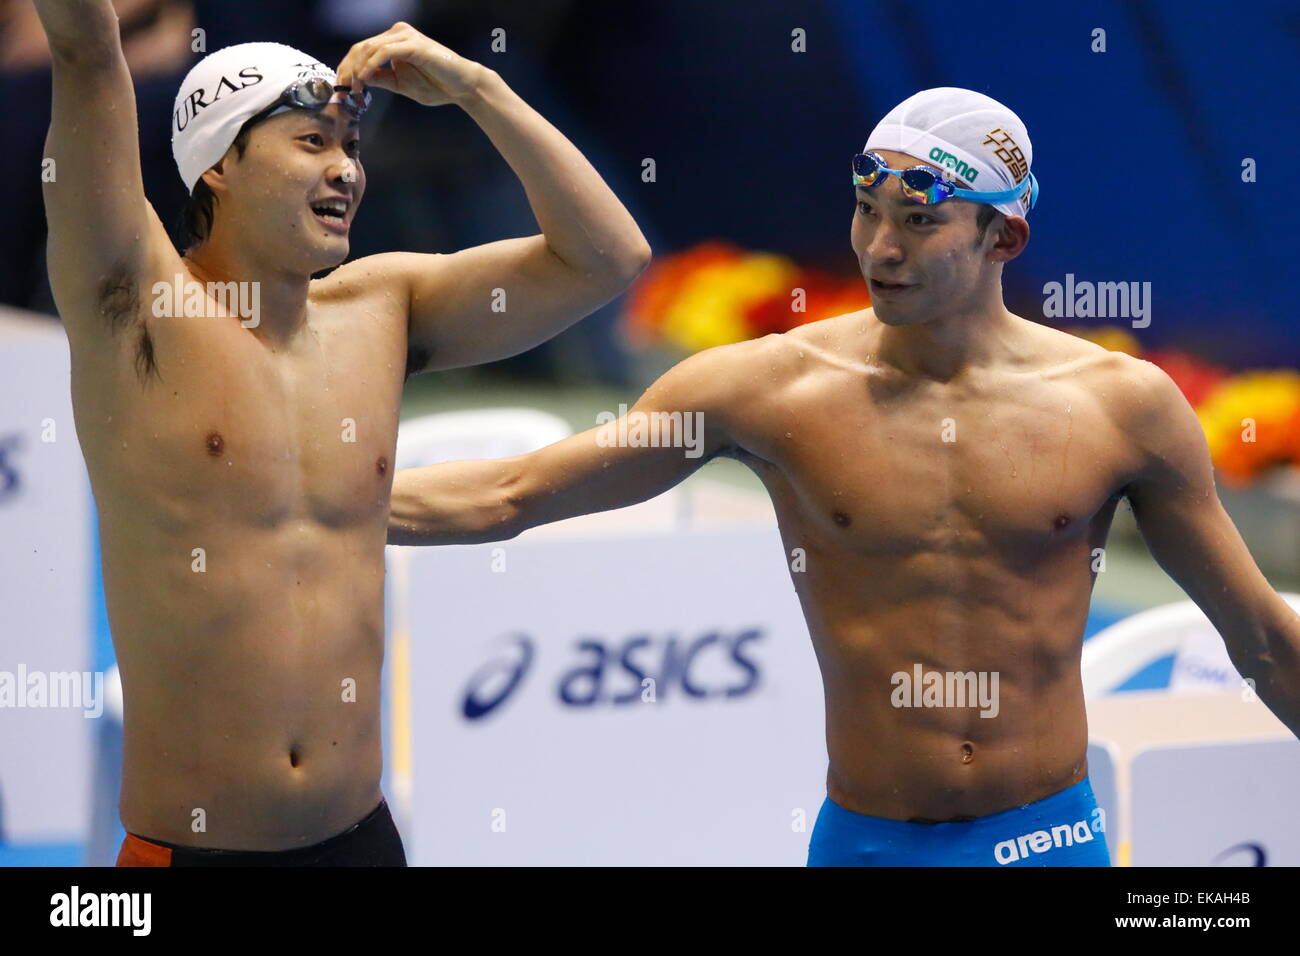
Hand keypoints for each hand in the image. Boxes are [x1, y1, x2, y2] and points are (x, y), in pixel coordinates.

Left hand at [335, 22, 487, 107]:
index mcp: (393, 41)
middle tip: (341, 90)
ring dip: (356, 69)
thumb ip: (380, 78)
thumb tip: (358, 79)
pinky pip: (384, 52)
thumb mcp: (400, 84)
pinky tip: (363, 79)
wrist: (463, 87)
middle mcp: (398, 33)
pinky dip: (370, 65)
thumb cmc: (437, 85)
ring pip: (369, 48)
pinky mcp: (412, 44)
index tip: (341, 88)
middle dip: (347, 68)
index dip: (347, 67)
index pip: (362, 50)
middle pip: (361, 47)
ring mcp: (405, 36)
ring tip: (352, 88)